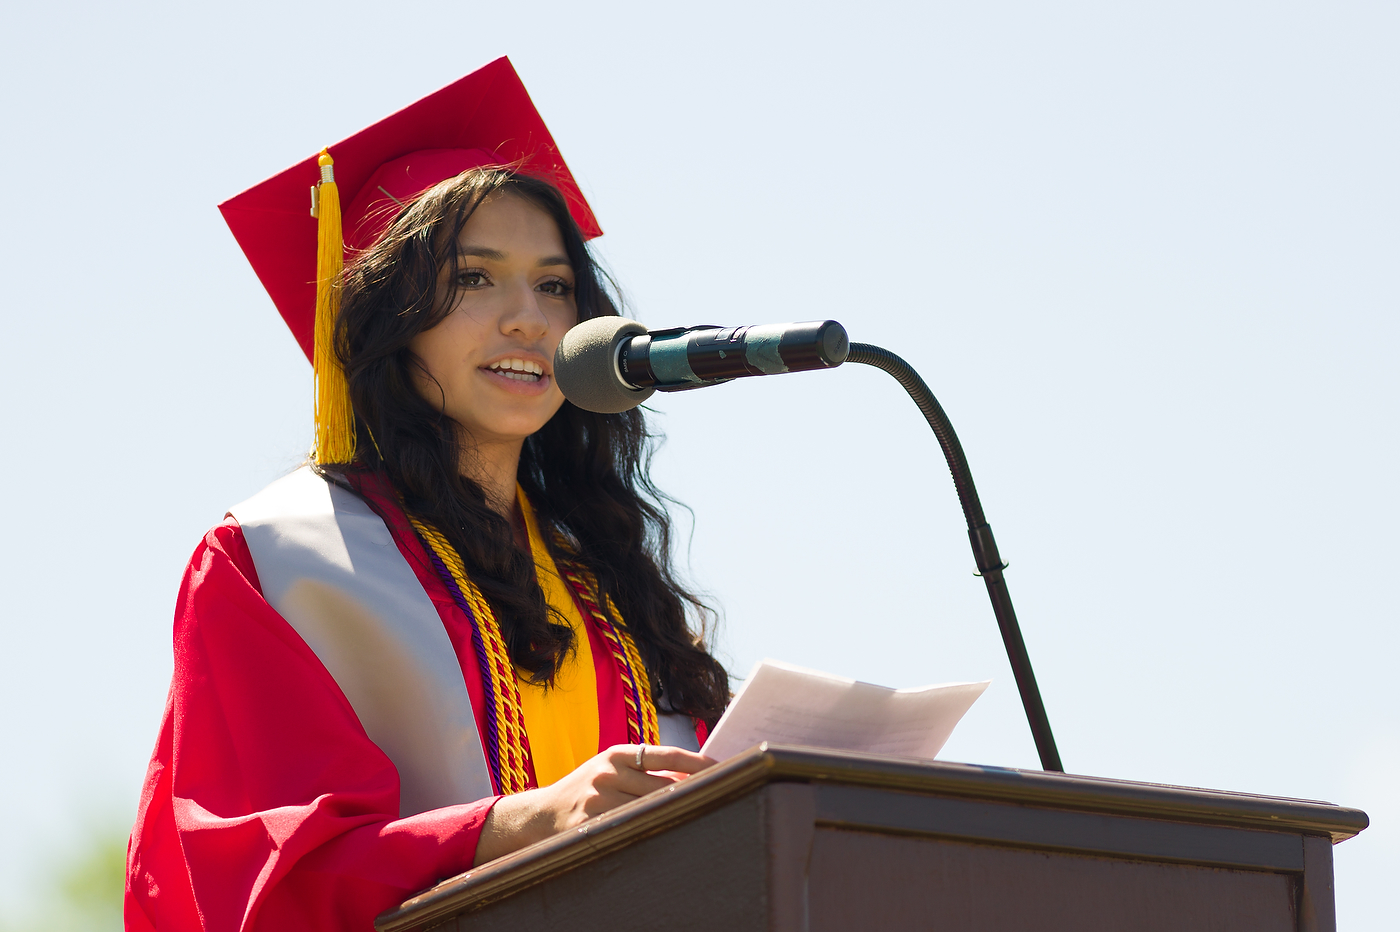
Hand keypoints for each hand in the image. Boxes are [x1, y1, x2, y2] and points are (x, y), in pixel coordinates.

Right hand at [472, 745, 713, 864]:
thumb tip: (693, 774)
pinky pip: (630, 829)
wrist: (539, 814)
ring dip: (674, 815)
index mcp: (617, 753)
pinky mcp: (590, 824)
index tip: (725, 768)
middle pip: (664, 786)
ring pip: (650, 809)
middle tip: (723, 798)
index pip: (668, 754)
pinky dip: (649, 832)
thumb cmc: (586, 790)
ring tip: (701, 820)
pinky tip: (665, 836)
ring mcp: (598, 799)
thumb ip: (645, 770)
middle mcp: (608, 772)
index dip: (699, 763)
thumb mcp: (610, 770)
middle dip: (691, 794)